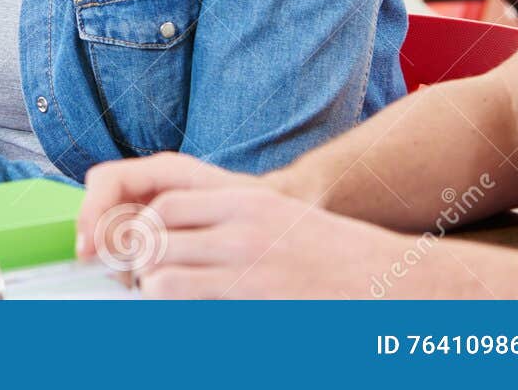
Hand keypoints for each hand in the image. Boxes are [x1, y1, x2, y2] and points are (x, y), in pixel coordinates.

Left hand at [77, 152, 405, 297]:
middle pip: (154, 238)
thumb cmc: (325, 254)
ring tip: (162, 300)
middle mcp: (241, 231)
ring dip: (152, 291)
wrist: (380, 282)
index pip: (165, 204)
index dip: (141, 227)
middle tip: (140, 279)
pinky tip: (188, 317)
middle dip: (138, 261)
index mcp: (245, 201)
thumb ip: (226, 221)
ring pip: (161, 279)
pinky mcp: (251, 307)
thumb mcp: (273, 218)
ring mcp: (246, 271)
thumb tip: (168, 239)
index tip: (136, 247)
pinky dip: (176, 316)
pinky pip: (189, 311)